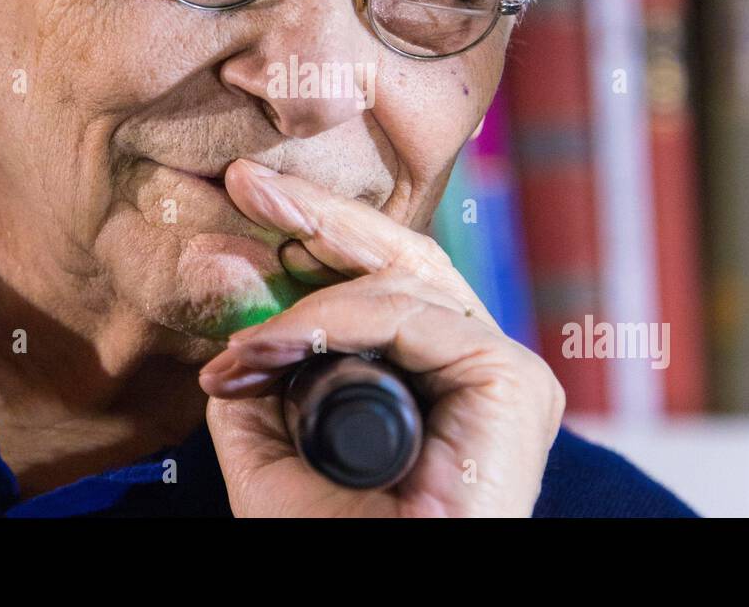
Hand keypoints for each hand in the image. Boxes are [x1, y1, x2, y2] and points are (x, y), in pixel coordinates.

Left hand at [198, 159, 564, 516]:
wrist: (377, 590)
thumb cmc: (333, 546)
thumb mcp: (269, 459)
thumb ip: (258, 391)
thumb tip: (235, 329)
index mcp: (430, 377)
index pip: (377, 286)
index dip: (313, 243)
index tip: (245, 206)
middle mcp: (469, 365)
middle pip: (399, 261)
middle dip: (318, 215)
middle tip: (248, 181)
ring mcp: (498, 370)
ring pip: (403, 281)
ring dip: (306, 297)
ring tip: (242, 340)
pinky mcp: (513, 381)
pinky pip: (413, 315)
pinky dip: (338, 319)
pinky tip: (278, 342)